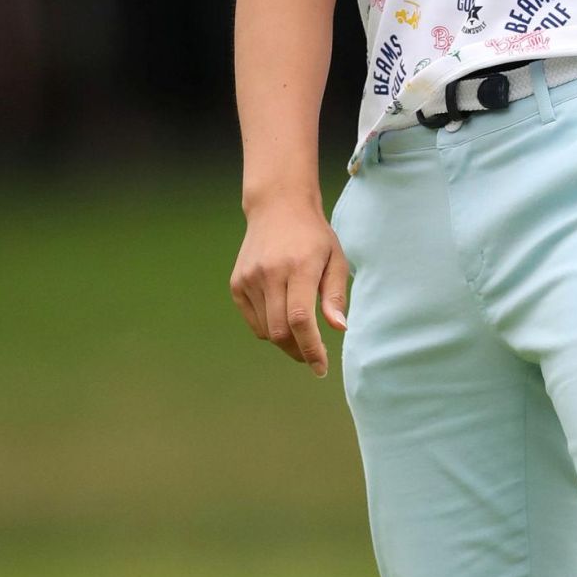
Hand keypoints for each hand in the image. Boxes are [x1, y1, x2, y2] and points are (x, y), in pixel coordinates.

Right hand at [230, 196, 348, 375]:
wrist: (278, 207)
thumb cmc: (314, 236)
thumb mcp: (336, 260)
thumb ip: (335, 295)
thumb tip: (339, 328)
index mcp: (299, 267)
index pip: (301, 320)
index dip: (311, 349)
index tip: (321, 368)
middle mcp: (270, 273)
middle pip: (281, 331)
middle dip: (299, 351)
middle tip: (314, 355)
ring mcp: (249, 278)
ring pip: (266, 330)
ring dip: (286, 340)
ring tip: (301, 331)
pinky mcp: (237, 283)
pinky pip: (254, 321)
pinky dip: (269, 327)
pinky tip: (282, 313)